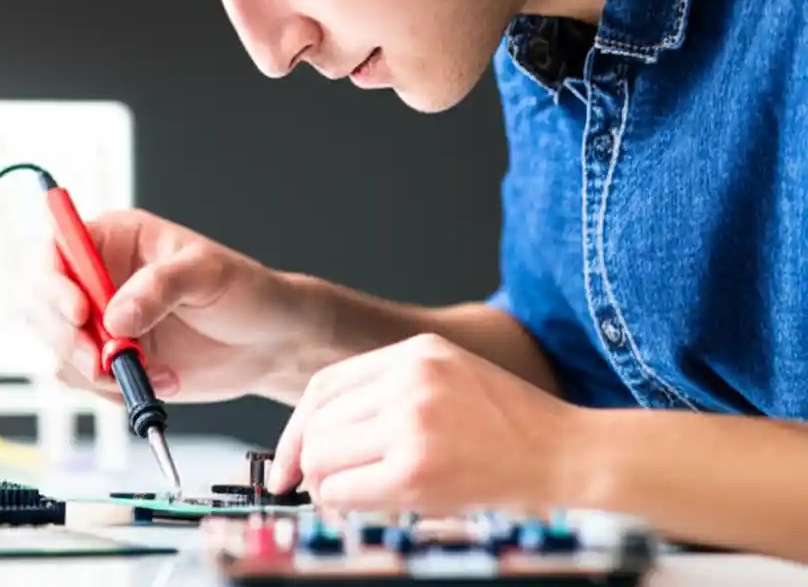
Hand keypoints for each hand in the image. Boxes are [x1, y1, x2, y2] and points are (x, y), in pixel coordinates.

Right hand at [24, 209, 326, 403]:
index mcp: (115, 238)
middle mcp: (98, 277)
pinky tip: (161, 382)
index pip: (55, 248)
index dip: (52, 280)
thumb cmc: (245, 292)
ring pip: (58, 347)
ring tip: (152, 373)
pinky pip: (83, 380)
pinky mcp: (109, 361)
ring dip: (94, 370)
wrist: (268, 344)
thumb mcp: (208, 275)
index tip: (78, 313)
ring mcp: (100, 322)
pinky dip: (114, 391)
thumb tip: (114, 318)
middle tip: (102, 362)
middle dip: (65, 337)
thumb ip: (160, 289)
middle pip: (40, 302)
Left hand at [267, 334, 582, 514]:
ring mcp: (413, 422)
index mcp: (417, 352)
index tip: (288, 459)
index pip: (325, 385)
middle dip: (309, 461)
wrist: (573, 459)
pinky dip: (340, 505)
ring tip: (351, 498)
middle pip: (318, 421)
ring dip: (325, 486)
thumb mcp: (453, 380)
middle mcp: (410, 378)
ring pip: (323, 455)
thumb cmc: (516, 430)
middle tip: (317, 488)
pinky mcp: (417, 469)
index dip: (297, 427)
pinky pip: (342, 489)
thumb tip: (325, 432)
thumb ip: (394, 391)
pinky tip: (363, 509)